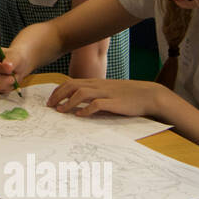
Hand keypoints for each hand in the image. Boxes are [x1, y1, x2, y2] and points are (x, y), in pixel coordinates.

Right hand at [0, 45, 33, 93]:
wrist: (16, 64)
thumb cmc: (14, 57)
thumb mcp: (15, 55)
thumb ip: (12, 60)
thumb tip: (7, 67)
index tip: (10, 69)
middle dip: (3, 79)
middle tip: (13, 78)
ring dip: (6, 84)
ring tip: (14, 77)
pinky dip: (6, 88)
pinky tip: (10, 81)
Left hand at [46, 78, 167, 118]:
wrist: (149, 95)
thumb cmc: (128, 95)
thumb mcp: (109, 91)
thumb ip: (95, 95)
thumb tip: (79, 104)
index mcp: (96, 82)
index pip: (72, 82)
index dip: (59, 90)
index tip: (51, 99)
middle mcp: (99, 85)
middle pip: (72, 86)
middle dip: (58, 95)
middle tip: (49, 106)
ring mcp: (106, 93)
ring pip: (81, 93)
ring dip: (68, 102)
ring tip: (60, 111)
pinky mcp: (114, 102)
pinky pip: (96, 104)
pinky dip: (86, 109)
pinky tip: (79, 115)